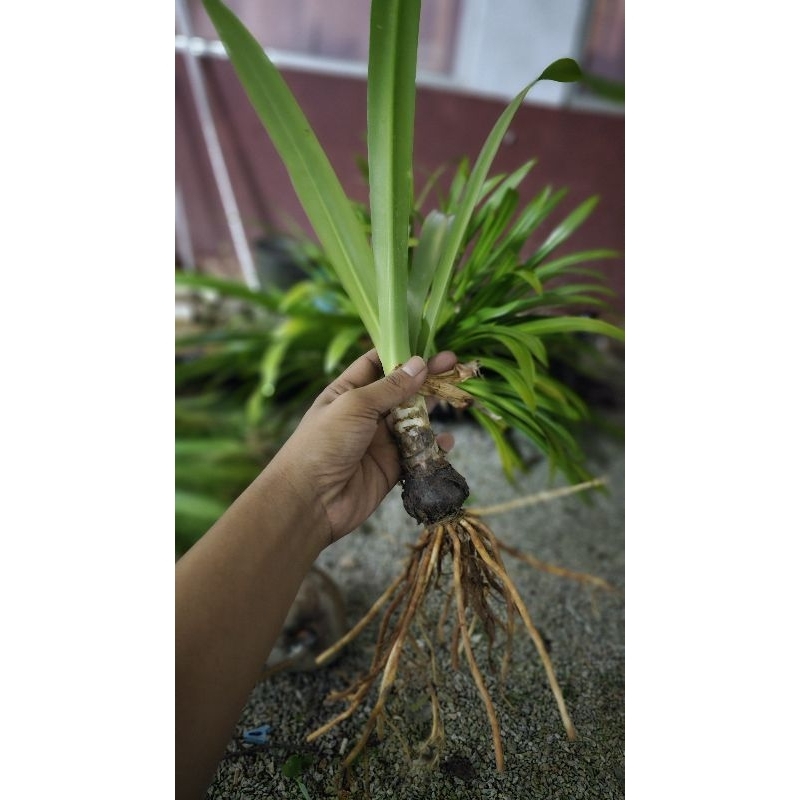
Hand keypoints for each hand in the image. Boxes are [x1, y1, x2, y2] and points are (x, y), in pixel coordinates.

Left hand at [269, 349, 456, 545]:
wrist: (310, 500)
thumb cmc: (323, 443)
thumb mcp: (355, 405)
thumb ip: (390, 387)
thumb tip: (419, 363)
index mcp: (348, 392)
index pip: (377, 363)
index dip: (401, 352)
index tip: (428, 343)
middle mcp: (365, 414)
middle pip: (402, 391)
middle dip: (427, 379)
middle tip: (454, 365)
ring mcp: (379, 441)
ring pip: (413, 421)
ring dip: (433, 412)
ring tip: (457, 399)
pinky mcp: (390, 468)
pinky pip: (417, 453)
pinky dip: (432, 448)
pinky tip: (445, 441)